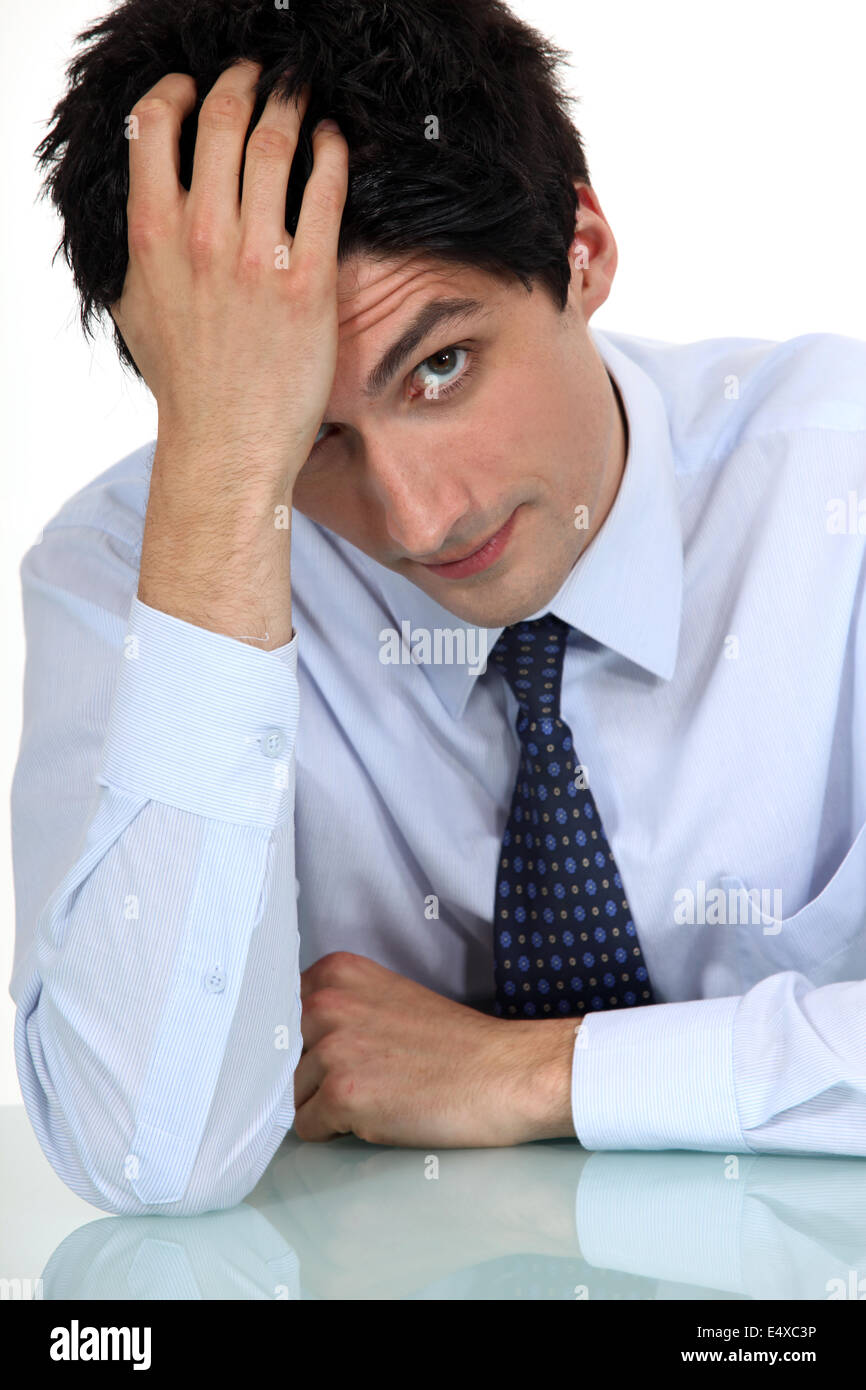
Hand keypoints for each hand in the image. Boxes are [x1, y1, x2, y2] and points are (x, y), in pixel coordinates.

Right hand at [110, 58, 347, 497]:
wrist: (226, 442)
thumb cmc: (184, 383)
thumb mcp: (134, 307)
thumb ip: (139, 247)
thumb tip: (148, 202)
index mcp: (152, 236)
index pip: (156, 126)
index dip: (177, 92)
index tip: (195, 87)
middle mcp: (202, 236)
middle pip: (221, 119)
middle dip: (243, 81)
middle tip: (259, 74)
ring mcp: (257, 257)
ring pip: (275, 143)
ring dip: (290, 103)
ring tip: (300, 92)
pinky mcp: (309, 280)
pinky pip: (324, 190)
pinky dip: (330, 152)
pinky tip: (333, 140)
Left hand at [292, 951, 577, 1146]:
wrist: (504, 1073)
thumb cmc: (453, 1043)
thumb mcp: (384, 999)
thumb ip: (335, 1006)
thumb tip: (282, 1038)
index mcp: (336, 972)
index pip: (275, 1010)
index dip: (299, 1039)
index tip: (321, 1050)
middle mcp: (326, 1003)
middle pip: (281, 1055)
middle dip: (311, 1073)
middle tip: (365, 1075)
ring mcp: (332, 1049)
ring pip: (292, 1094)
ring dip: (326, 1104)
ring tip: (380, 1093)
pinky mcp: (343, 1094)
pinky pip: (307, 1128)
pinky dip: (335, 1132)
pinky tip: (377, 1115)